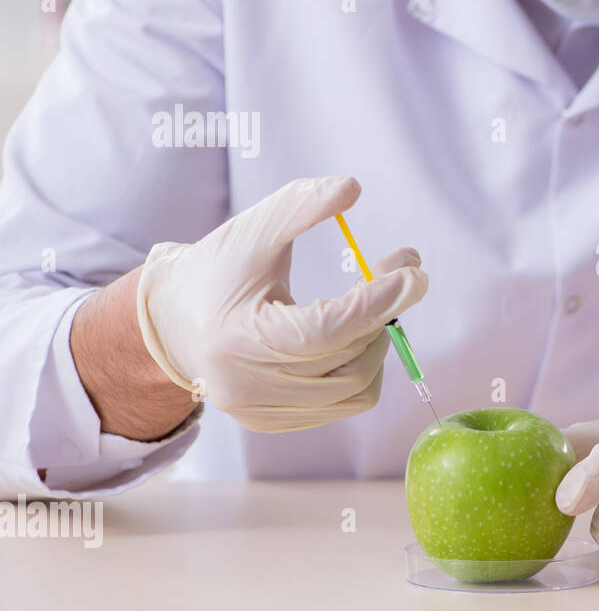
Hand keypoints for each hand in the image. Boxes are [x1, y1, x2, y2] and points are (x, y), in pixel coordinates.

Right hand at [135, 175, 427, 431]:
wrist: (171, 322)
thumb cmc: (215, 272)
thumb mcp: (252, 231)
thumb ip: (299, 206)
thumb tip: (352, 188)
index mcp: (238, 339)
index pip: (325, 331)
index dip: (375, 303)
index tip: (415, 275)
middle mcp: (247, 387)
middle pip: (348, 361)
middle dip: (385, 315)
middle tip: (402, 273)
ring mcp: (262, 413)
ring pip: (357, 388)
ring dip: (379, 343)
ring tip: (375, 304)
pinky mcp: (275, 422)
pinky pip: (345, 403)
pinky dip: (363, 368)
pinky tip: (355, 334)